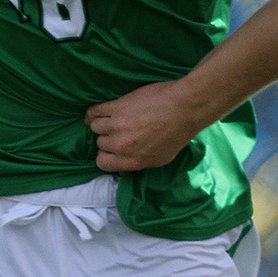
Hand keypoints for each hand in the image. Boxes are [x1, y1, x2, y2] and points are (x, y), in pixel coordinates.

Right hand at [86, 78, 202, 171]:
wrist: (185, 107)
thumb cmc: (178, 133)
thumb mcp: (162, 159)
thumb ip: (140, 164)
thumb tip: (123, 170)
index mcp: (132, 161)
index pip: (102, 163)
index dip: (106, 156)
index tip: (112, 149)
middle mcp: (121, 145)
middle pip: (100, 143)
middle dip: (108, 138)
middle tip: (119, 131)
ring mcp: (117, 125)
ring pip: (95, 127)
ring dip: (102, 124)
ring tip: (111, 120)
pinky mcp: (117, 106)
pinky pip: (94, 111)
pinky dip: (92, 113)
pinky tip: (95, 114)